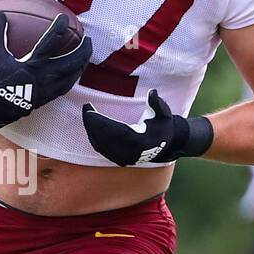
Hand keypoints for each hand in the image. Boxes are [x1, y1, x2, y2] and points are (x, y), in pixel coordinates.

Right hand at [0, 11, 92, 130]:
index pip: (52, 42)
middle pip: (73, 61)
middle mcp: (45, 77)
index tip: (64, 18)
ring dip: (82, 64)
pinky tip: (73, 73)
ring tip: (85, 56)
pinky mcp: (48, 98)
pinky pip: (67, 86)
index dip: (59, 27)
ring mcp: (49, 89)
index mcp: (34, 65)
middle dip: (83, 49)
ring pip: (73, 76)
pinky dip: (73, 77)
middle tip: (88, 39)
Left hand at [81, 88, 213, 165]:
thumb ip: (157, 103)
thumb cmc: (162, 125)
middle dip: (91, 123)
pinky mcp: (120, 160)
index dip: (99, 120)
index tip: (89, 109)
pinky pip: (102, 150)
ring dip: (91, 130)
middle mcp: (130, 152)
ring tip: (88, 115)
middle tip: (86, 109)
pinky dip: (94, 138)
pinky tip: (92, 127)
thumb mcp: (163, 112)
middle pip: (104, 138)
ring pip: (101, 145)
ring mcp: (125, 158)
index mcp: (140, 141)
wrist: (166, 144)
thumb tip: (153, 92)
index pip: (114, 130)